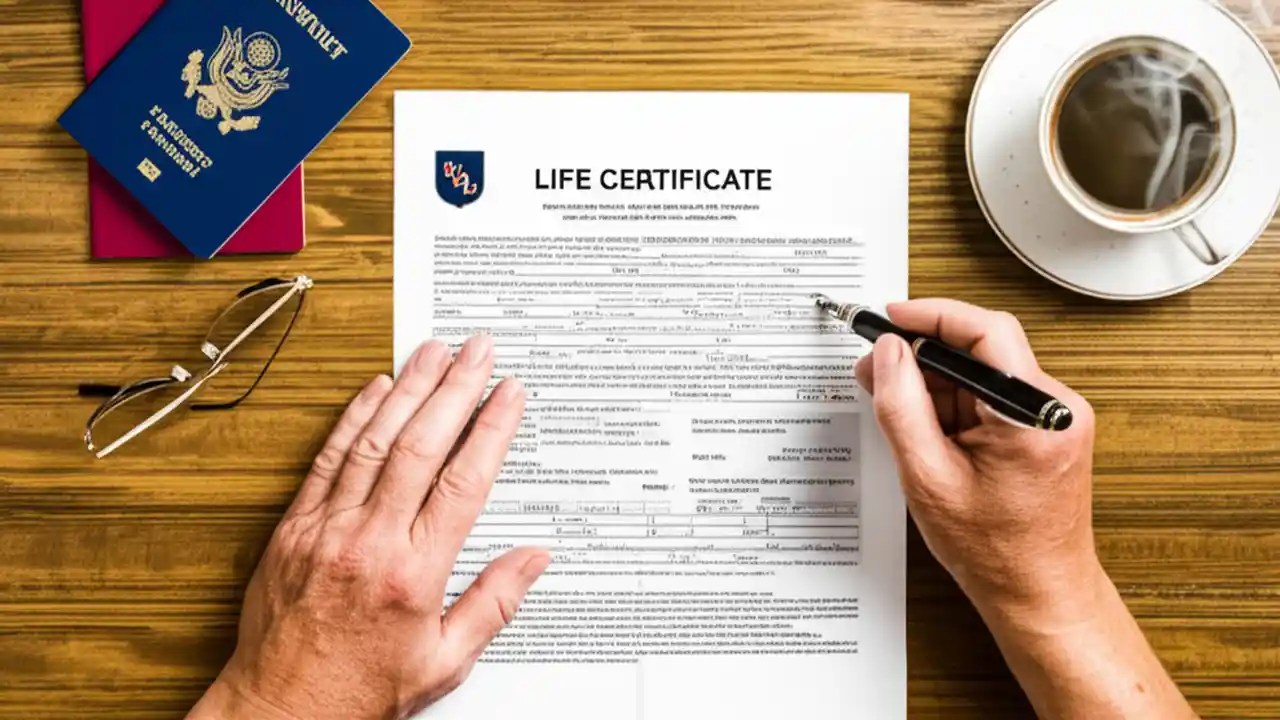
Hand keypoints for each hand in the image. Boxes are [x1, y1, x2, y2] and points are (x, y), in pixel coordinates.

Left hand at [187, 336, 549, 719]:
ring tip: (433, 351)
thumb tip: (533, 558)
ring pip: (374, 440)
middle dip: (455, 388)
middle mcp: (370, 542)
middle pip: (422, 445)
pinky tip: (375, 388)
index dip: (492, 429)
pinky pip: (327, 458)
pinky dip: (353, 417)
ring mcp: (327, 529)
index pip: (464, 482)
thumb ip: (493, 603)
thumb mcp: (444, 662)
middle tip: (478, 350)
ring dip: (407, 388)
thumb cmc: (359, 691)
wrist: (281, 711)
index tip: (509, 394)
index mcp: (414, 574)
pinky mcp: (293, 528)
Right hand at [855, 300, 1197, 719]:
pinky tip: (924, 427)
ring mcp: (1055, 418)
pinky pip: (991, 396)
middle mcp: (1057, 408)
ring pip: (982, 373)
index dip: (931, 315)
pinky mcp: (1045, 429)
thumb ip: (902, 408)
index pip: (985, 330)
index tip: (892, 316)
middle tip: (876, 368)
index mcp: (1035, 415)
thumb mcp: (928, 478)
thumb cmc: (997, 551)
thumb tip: (890, 355)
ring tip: (893, 407)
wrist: (1038, 592)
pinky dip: (953, 404)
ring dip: (934, 384)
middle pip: (981, 349)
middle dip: (922, 355)